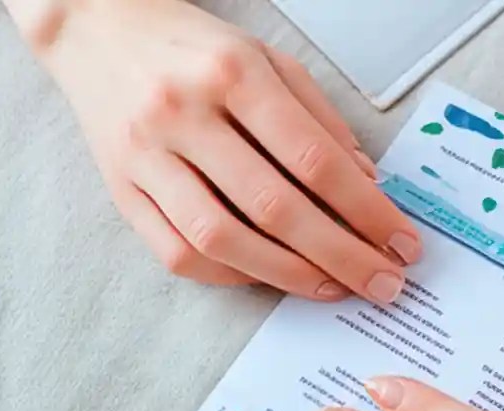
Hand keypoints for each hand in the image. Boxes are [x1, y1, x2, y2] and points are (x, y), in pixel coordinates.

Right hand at [32, 0, 420, 302]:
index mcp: (234, 74)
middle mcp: (184, 113)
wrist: (99, 29)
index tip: (403, 244)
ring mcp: (145, 155)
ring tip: (335, 287)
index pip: (315, 160)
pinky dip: (231, 275)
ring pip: (221, 239)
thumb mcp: (271, 61)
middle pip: (275, 208)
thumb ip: (321, 121)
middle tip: (384, 285)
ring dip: (289, 275)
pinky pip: (177, 252)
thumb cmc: (197, 49)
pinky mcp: (120, 189)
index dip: (368, 212)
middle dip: (342, 256)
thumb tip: (369, 187)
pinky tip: (271, 276)